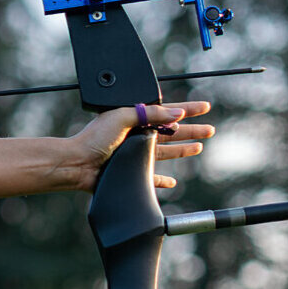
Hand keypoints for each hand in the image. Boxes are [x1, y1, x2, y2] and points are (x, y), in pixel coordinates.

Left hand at [66, 101, 213, 190]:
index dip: (187, 109)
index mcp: (133, 119)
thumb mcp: (122, 117)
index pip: (166, 112)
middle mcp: (134, 136)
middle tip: (210, 128)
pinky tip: (172, 182)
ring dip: (182, 150)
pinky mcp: (128, 172)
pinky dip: (161, 180)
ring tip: (200, 147)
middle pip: (170, 132)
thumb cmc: (93, 139)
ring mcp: (132, 155)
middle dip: (191, 130)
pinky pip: (150, 177)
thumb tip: (178, 113)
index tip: (205, 107)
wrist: (77, 164)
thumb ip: (150, 113)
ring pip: (164, 152)